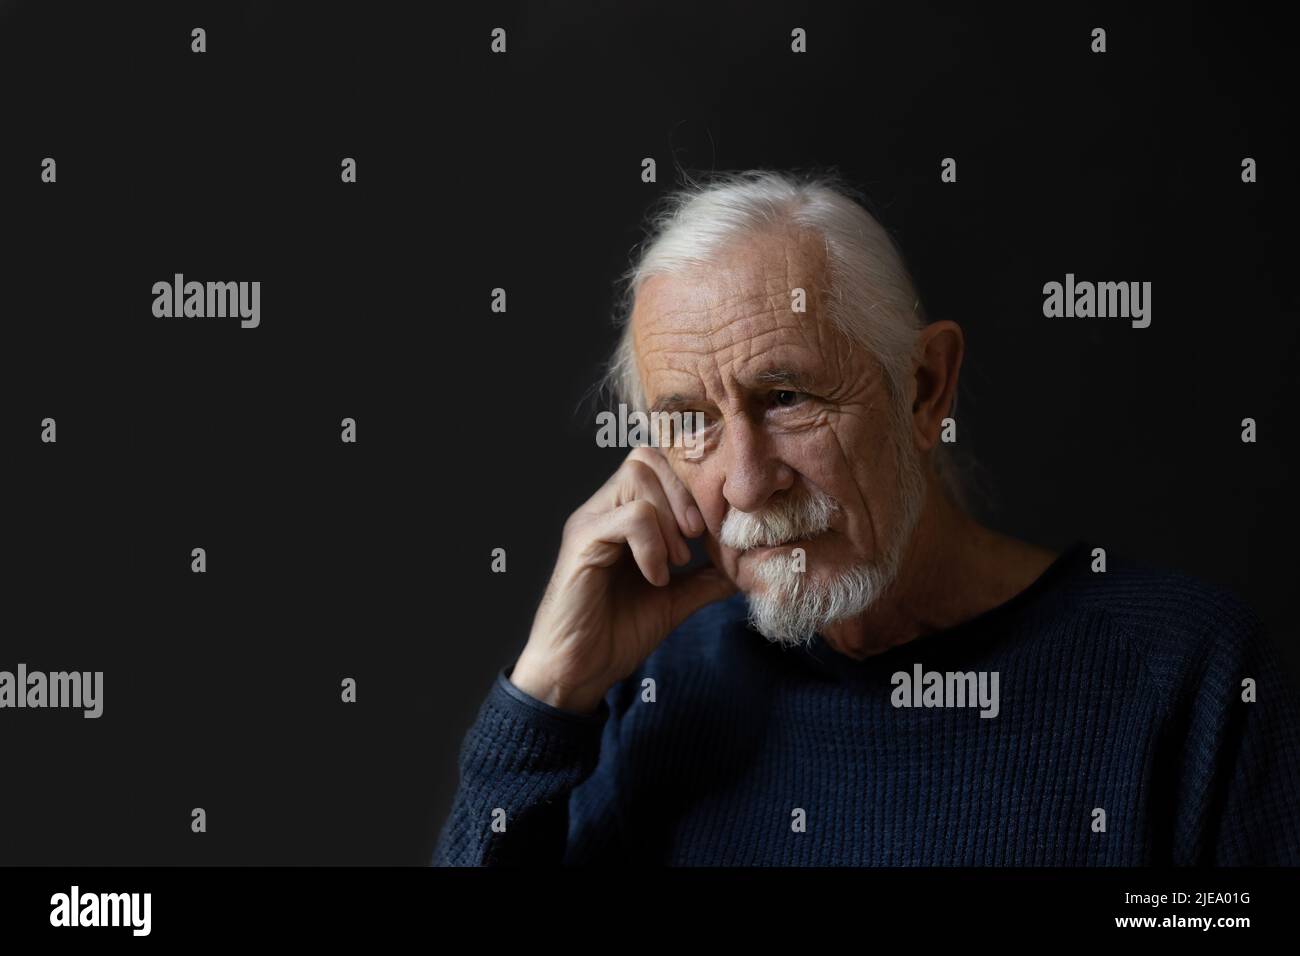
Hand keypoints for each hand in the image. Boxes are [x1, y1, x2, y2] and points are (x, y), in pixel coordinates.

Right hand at [510, 446, 736, 713]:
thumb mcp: (673, 601)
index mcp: (621, 515)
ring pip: (638, 475)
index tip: (707, 532)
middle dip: (683, 494)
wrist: (579, 672)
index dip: (689, 487)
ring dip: (669, 517)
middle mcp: (602, 509)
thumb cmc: (616, 634)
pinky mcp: (583, 541)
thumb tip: (743, 567)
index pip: (657, 464)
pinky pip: (631, 516)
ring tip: (676, 562)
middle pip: (647, 457)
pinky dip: (653, 545)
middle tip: (696, 540)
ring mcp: (591, 522)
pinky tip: (656, 578)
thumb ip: (703, 578)